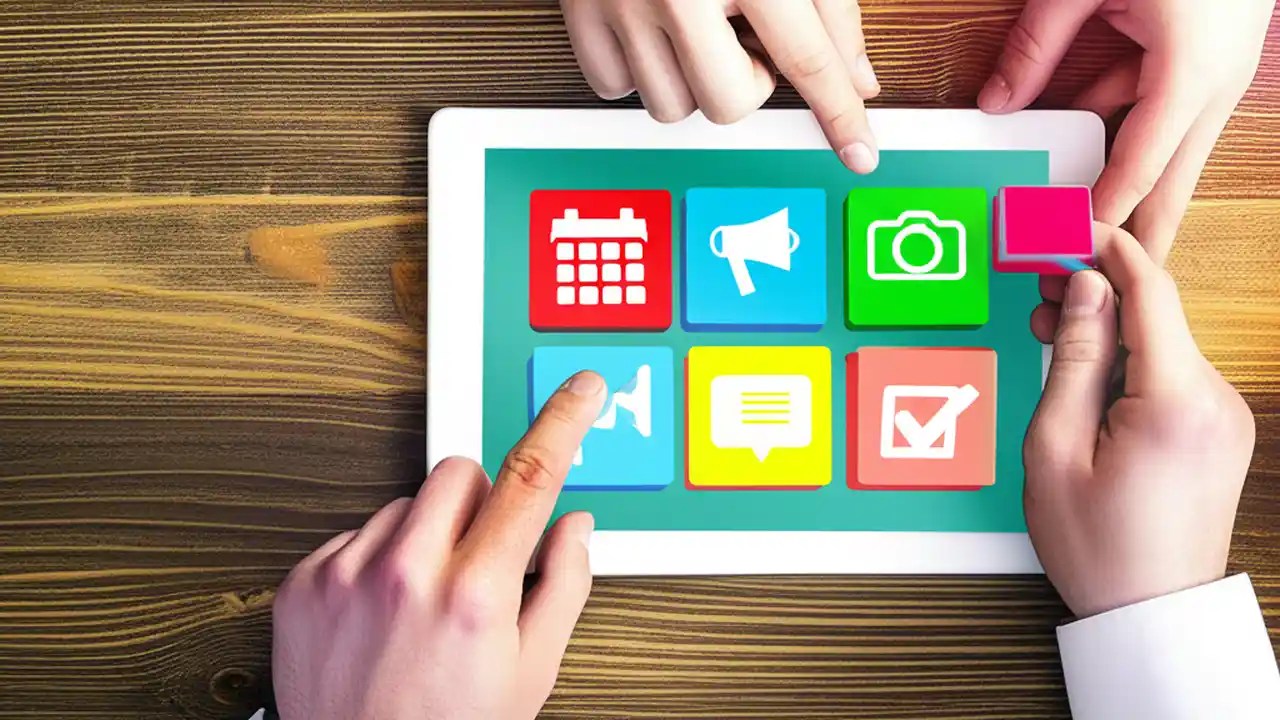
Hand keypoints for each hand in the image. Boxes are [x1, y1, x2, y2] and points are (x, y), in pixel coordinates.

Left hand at [271, 372, 606, 719]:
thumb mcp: (531, 673)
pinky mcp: (304, 582)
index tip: (580, 390)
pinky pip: (355, 532)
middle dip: (480, 502)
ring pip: (406, 500)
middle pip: (460, 472)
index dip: (563, 422)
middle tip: (480, 558)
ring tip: (424, 598)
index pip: (531, 477)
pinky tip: (382, 608)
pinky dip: (376, 558)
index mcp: (477, 594)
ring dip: (426, 532)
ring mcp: (349, 574)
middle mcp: (409, 573)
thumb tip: (574, 527)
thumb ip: (563, 587)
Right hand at [560, 0, 881, 172]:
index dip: (840, 112)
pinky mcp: (579, 8)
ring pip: (671, 107)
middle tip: (743, 40)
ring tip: (694, 29)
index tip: (860, 153)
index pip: (808, 58)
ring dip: (693, 81)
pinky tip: (651, 33)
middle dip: (747, 84)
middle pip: (729, 104)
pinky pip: (613, 88)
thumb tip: (855, 78)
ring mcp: (621, 0)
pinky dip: (638, 73)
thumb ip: (830, 8)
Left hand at [980, 0, 1274, 260]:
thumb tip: (997, 101)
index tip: (1071, 256)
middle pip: (1172, 186)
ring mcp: (1218, 79)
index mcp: (1189, 73)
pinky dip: (1126, 140)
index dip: (1102, 219)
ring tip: (1089, 241)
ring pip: (1170, 158)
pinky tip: (1086, 161)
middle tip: (1103, 291)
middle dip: (1140, 243)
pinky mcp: (1208, 66)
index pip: (1138, 170)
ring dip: (1133, 198)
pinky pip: (1160, 116)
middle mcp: (1214, 87)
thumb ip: (1038, 43)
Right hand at [1024, 223, 1254, 618]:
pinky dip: (1131, 367)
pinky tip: (1090, 387)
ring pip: (1162, 345)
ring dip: (1111, 336)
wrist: (1151, 612)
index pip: (1151, 291)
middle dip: (1099, 297)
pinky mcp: (1220, 430)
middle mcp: (1217, 400)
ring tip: (1054, 351)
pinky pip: (1172, 375)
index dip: (1108, 249)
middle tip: (1039, 300)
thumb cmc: (1097, 545)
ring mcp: (1226, 416)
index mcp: (1177, 401)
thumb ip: (1072, 358)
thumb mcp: (1054, 448)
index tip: (1069, 228)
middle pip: (1157, 316)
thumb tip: (1082, 289)